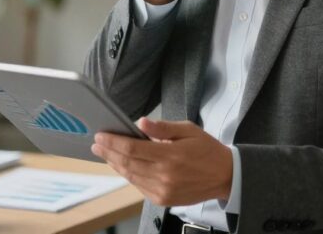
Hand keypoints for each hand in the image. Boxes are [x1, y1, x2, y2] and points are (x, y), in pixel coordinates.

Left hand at [91, 118, 232, 206]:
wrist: (225, 176)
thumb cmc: (207, 150)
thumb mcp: (188, 130)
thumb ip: (162, 128)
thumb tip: (140, 123)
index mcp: (171, 156)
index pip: (132, 149)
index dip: (113, 142)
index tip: (100, 136)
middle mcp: (164, 176)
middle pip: (127, 163)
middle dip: (109, 153)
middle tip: (97, 144)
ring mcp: (163, 190)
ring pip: (131, 176)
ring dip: (116, 164)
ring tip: (105, 154)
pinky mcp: (163, 200)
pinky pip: (139, 186)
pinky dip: (128, 175)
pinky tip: (123, 166)